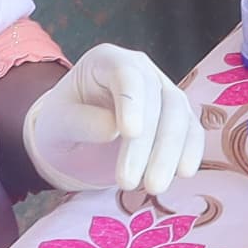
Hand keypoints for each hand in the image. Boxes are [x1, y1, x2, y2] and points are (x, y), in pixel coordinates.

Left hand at [18, 42, 206, 205]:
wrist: (74, 139)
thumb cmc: (61, 124)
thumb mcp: (55, 123)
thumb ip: (79, 122)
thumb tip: (113, 130)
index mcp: (107, 60)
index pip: (126, 75)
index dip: (131, 103)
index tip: (130, 133)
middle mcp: (141, 70)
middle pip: (156, 99)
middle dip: (147, 143)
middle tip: (128, 182)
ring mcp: (163, 91)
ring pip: (179, 115)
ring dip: (169, 153)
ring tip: (153, 187)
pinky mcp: (177, 117)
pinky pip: (191, 131)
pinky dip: (190, 151)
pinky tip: (183, 173)